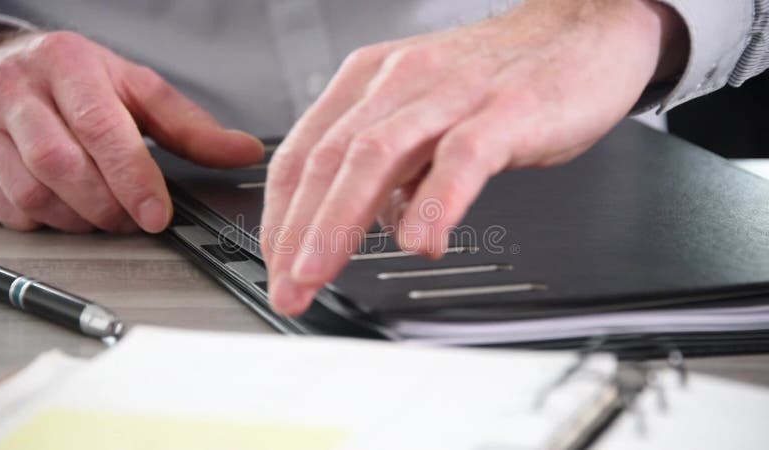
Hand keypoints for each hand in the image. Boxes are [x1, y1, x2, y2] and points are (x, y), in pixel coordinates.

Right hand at [0, 31, 263, 232]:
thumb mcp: (137, 89)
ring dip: (79, 219)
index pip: (102, 128)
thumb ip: (190, 125)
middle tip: (136, 219)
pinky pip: (6, 209)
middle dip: (108, 205)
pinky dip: (45, 222)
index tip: (158, 214)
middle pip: (62, 165)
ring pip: (31, 192)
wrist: (7, 66)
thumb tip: (242, 152)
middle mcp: (20, 92)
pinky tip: (68, 212)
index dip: (133, 179)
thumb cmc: (78, 80)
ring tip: (107, 216)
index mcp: (69, 65)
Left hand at [261, 0, 687, 314]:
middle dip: (298, 230)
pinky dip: (436, 201)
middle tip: (287, 285)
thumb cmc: (501, 78)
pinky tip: (420, 241)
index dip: (283, 213)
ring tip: (320, 270)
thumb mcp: (428, 116)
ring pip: (376, 156)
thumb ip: (398, 169)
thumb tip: (378, 225)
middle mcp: (400, 81)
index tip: (276, 262)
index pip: (306, 152)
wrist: (581, 29)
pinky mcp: (505, 108)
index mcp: (372, 83)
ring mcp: (450, 92)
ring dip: (339, 221)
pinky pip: (462, 155)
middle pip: (330, 159)